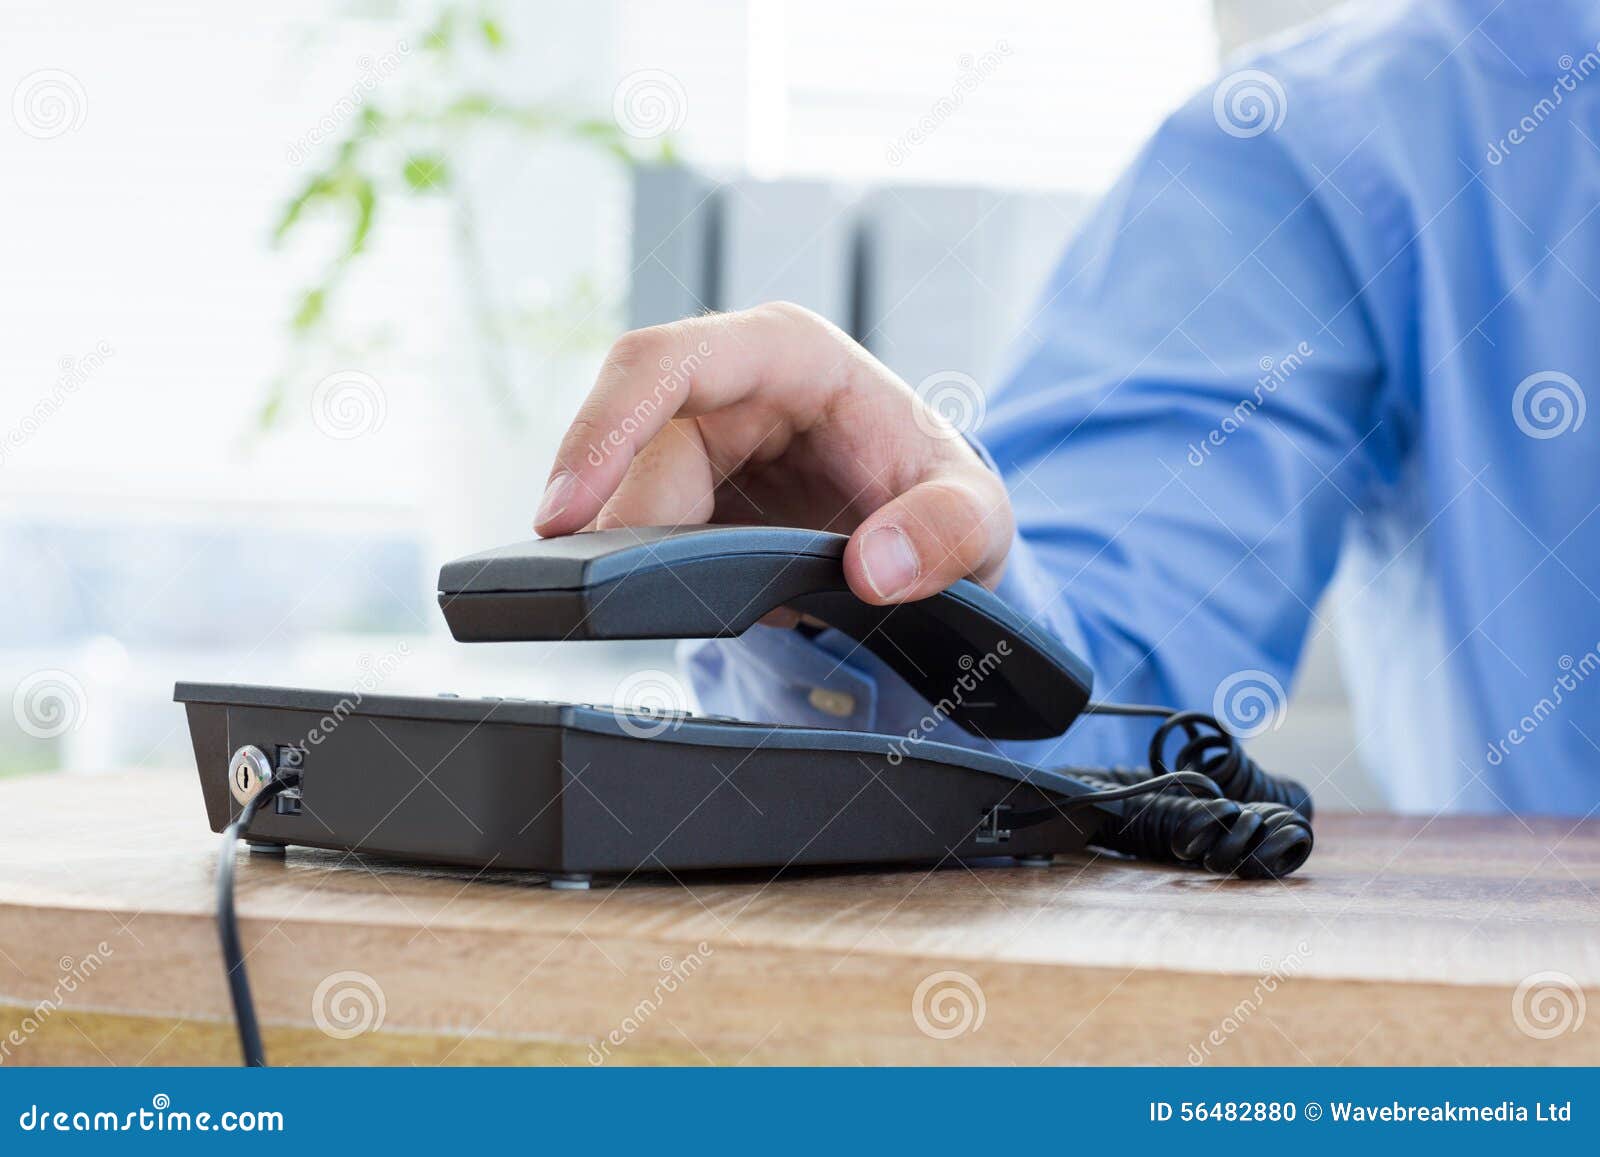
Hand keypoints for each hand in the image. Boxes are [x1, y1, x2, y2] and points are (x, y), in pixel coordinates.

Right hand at [536, 302, 1014, 608]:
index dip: (603, 429)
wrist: (935, 529)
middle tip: (635, 602)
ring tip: (691, 607)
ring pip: (623, 499)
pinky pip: (637, 534)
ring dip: (637, 559)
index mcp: (791, 353)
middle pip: (631, 448)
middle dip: (621, 528)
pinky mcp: (685, 497)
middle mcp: (730, 386)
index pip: (665, 363)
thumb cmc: (946, 496)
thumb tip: (873, 568)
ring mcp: (700, 442)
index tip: (569, 511)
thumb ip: (947, 532)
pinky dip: (647, 576)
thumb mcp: (982, 515)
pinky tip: (685, 606)